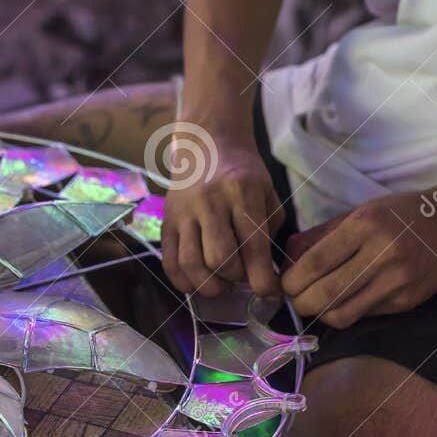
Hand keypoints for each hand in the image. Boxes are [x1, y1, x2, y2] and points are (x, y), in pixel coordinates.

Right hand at [161, 132, 282, 298]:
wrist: (207, 143)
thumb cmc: (244, 173)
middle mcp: (210, 201)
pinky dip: (183, 281)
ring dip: (209, 285)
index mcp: (242, 193)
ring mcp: (184, 212)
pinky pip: (169, 262)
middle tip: (241, 276)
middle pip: (219, 259)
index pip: (252, 246)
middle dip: (235, 278)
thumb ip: (268, 232)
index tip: (269, 293)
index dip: (262, 279)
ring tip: (221, 284)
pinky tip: (197, 283)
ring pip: (191, 264)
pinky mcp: (166, 220)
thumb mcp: (267, 194)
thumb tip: (265, 275)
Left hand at [281, 193, 436, 328]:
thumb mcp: (357, 213)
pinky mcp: (408, 301)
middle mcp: (383, 253)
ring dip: (320, 314)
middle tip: (295, 300)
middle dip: (300, 303)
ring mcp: (399, 280)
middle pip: (325, 294)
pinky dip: (347, 312)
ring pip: (343, 314)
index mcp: (366, 225)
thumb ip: (319, 235)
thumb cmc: (397, 215)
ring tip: (315, 305)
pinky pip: (365, 315)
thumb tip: (287, 256)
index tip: (284, 285)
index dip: (292, 280)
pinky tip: (344, 302)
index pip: (315, 263)